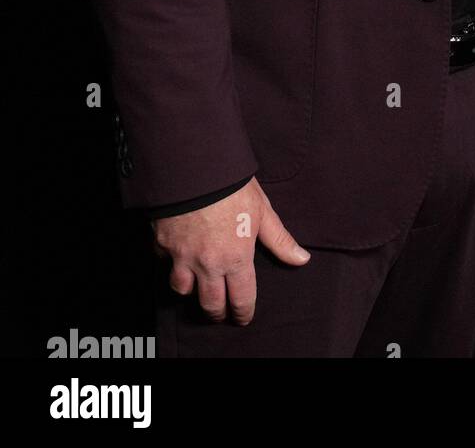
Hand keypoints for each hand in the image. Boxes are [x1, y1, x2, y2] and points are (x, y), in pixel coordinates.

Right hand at [151, 177, 309, 323]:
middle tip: (221, 311)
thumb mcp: (262, 211)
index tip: (243, 317)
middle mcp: (208, 265)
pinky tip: (176, 258)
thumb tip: (302, 259)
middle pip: (211, 304)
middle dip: (218, 312)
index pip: (241, 299)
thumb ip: (279, 240)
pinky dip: (170, 264)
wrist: (194, 168)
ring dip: (191, 292)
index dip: (243, 313)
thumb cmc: (232, 187)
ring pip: (183, 291)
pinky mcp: (161, 245)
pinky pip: (164, 264)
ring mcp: (182, 257)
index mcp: (236, 258)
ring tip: (198, 288)